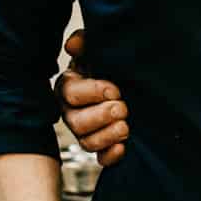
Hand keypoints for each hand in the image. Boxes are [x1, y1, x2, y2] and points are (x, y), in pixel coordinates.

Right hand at [57, 29, 128, 165]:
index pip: (70, 94)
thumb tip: (74, 44)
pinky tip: (123, 148)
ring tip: (126, 126)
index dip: (93, 93)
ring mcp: (85, 131)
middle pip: (76, 122)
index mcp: (69, 86)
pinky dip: (111, 155)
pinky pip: (100, 158)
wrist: (132, 80)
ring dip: (107, 135)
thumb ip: (86, 42)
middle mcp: (72, 112)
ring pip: (86, 142)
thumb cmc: (109, 62)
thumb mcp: (98, 49)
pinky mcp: (102, 146)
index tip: (115, 90)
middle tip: (123, 108)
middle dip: (101, 116)